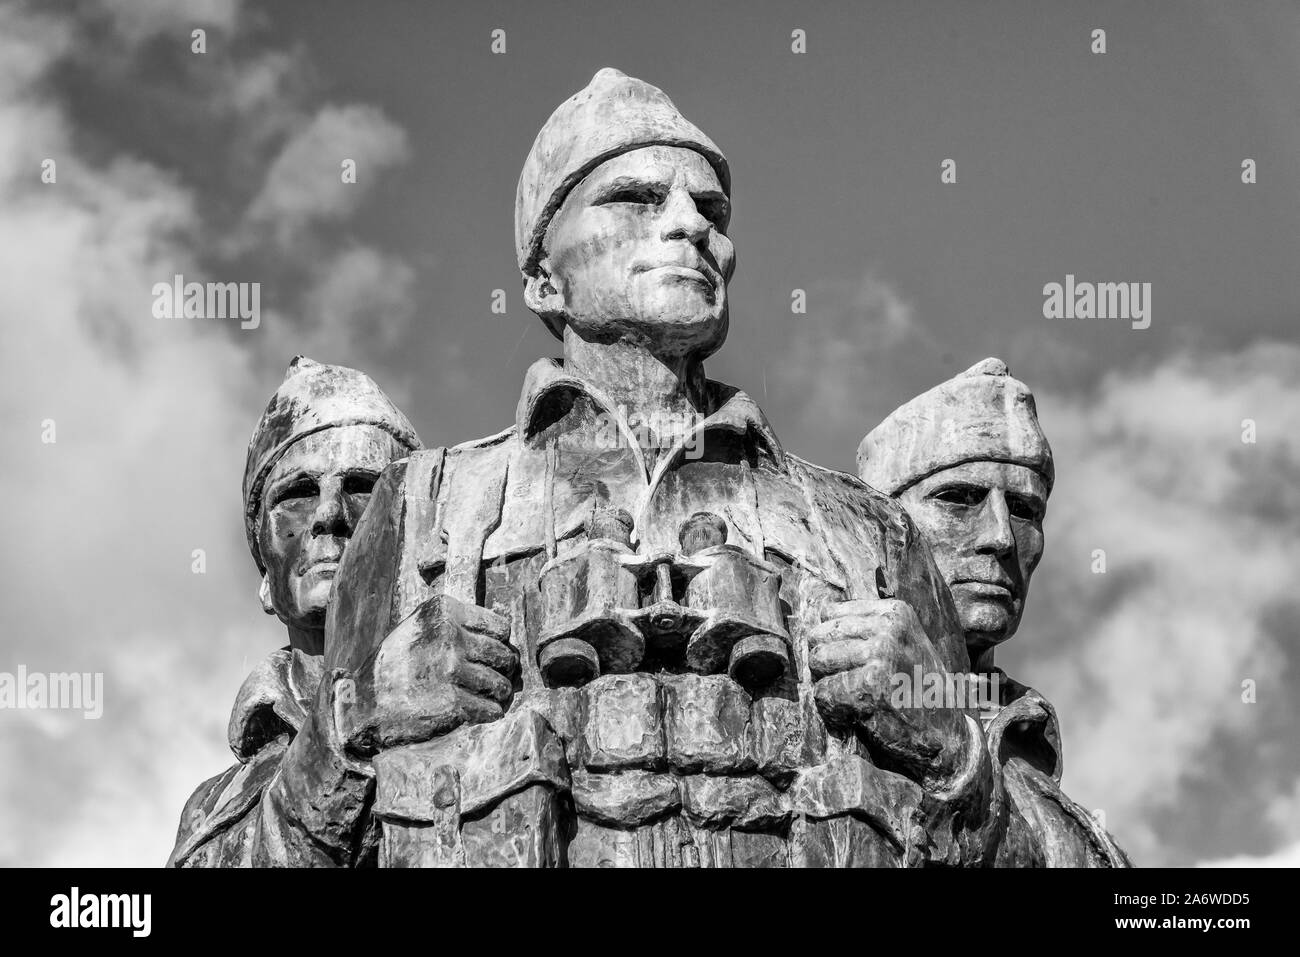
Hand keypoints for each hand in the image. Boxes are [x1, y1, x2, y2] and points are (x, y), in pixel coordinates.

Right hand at [336, 594, 517, 756]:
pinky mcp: (452, 702)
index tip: (489, 656)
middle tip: (493, 679)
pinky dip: (489, 713)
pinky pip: (490, 709)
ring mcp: (451, 670)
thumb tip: (504, 639)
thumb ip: (457, 625)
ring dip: (498, 694)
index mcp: (444, 612)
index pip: (500, 628)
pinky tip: (480, 712)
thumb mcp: (421, 627)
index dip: (499, 644)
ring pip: (501, 685)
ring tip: (489, 697)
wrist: (362, 702)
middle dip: (503, 671)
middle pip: (504, 656)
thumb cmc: (396, 665)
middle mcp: (450, 637)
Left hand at [809, 597, 967, 785]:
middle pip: (818, 636)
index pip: (829, 614)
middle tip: (846, 684)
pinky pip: (823, 691)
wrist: (948, 733)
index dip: (830, 641)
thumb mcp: (903, 642)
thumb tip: (821, 610)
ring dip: (825, 685)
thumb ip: (868, 626)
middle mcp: (888, 628)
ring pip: (817, 661)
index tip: (849, 662)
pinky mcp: (871, 687)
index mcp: (894, 613)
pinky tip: (854, 715)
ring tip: (850, 698)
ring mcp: (880, 655)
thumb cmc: (918, 688)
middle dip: (824, 663)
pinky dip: (832, 709)